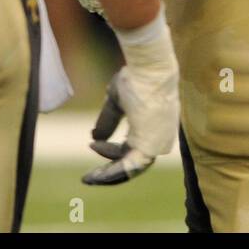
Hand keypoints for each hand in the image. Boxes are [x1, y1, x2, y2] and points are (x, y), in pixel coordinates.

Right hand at [82, 21, 179, 185]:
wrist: (149, 69)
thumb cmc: (136, 78)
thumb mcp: (116, 101)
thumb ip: (108, 120)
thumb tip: (94, 137)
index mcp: (153, 126)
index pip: (132, 147)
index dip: (111, 150)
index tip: (92, 144)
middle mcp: (158, 137)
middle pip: (133, 163)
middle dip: (110, 170)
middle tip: (90, 176)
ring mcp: (157, 142)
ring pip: (131, 169)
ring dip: (109, 175)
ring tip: (89, 178)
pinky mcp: (152, 146)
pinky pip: (130, 168)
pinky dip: (113, 173)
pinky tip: (97, 175)